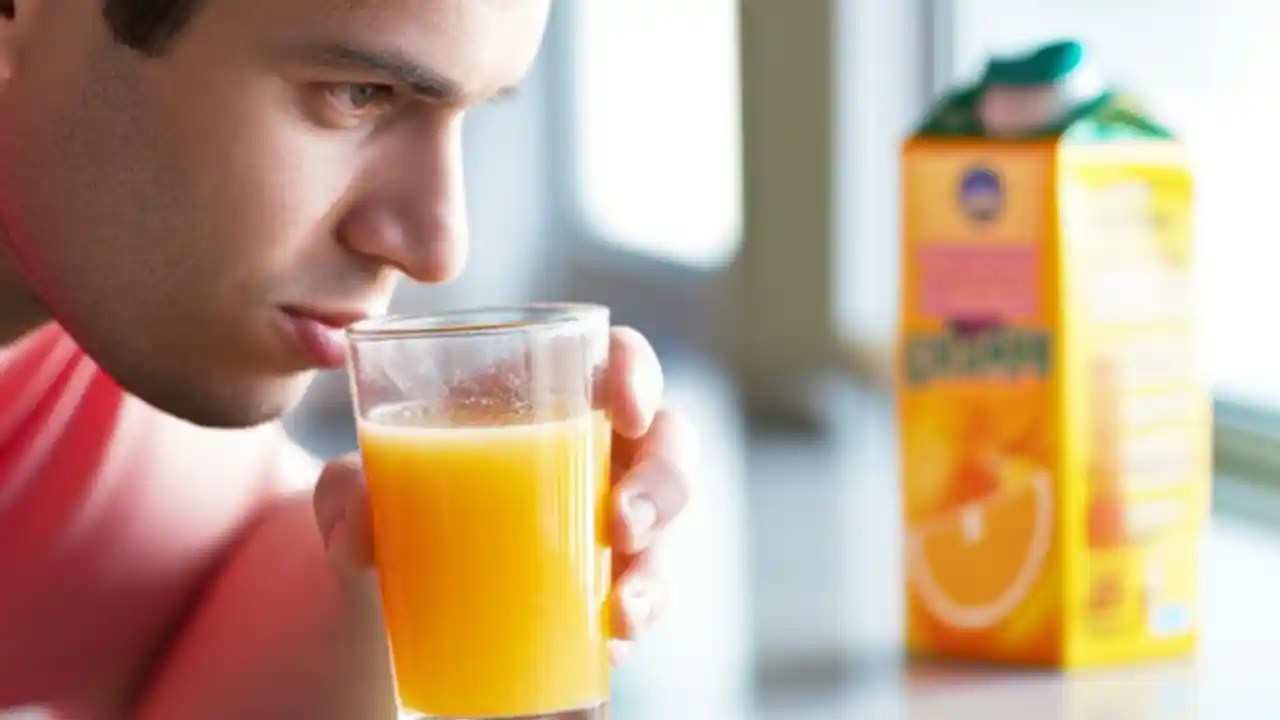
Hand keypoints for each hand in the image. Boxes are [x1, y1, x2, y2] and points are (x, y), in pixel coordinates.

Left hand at [313, 327, 695, 661]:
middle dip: (663, 483)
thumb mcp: (366, 482)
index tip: (626, 412)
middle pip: (667, 442)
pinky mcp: (608, 574)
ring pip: (668, 525)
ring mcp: (607, 512)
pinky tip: (610, 647)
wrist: (403, 578)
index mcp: (546, 394)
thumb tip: (358, 538)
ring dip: (659, 568)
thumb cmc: (404, 496)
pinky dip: (633, 618)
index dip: (636, 372)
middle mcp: (593, 446)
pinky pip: (645, 591)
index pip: (614, 358)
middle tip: (623, 528)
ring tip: (623, 614)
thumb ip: (349, 491)